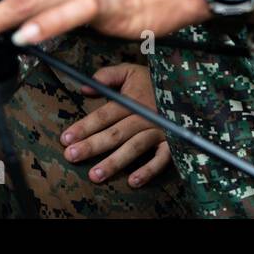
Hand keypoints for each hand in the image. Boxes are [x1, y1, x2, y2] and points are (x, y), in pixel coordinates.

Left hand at [61, 63, 171, 187]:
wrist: (187, 87)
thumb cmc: (153, 81)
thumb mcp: (130, 71)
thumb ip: (107, 76)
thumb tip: (84, 88)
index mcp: (132, 100)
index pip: (104, 114)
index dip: (85, 126)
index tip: (66, 138)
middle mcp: (145, 116)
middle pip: (115, 133)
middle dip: (92, 145)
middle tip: (72, 156)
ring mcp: (159, 130)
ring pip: (134, 147)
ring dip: (114, 162)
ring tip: (95, 175)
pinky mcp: (172, 142)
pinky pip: (161, 159)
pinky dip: (149, 170)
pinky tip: (133, 182)